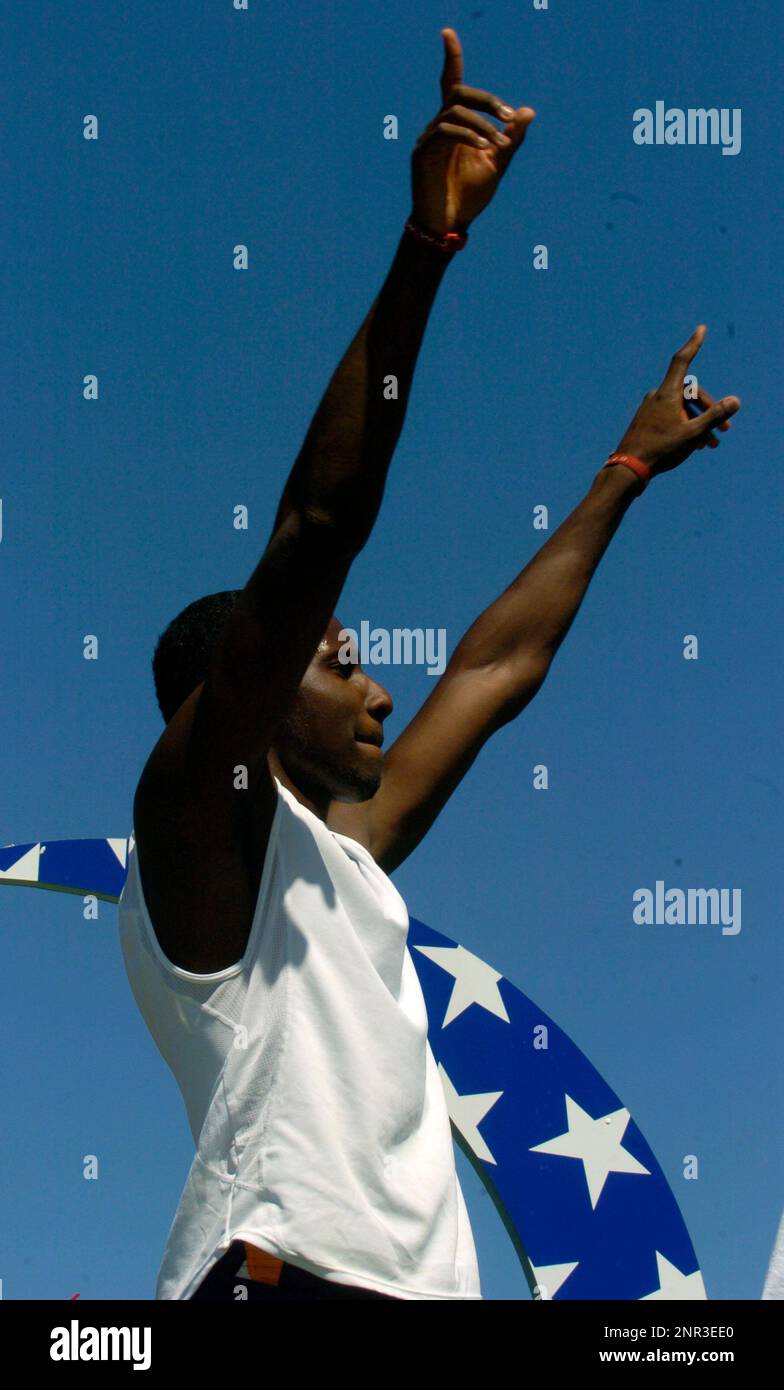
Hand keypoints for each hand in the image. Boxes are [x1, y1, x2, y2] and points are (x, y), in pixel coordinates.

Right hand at [410, 28, 534, 236]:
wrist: (449, 225)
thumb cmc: (469, 196)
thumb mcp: (497, 164)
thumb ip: (511, 138)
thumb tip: (528, 110)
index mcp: (457, 125)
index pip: (452, 83)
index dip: (451, 57)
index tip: (447, 33)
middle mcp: (439, 126)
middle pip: (458, 91)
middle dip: (486, 99)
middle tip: (507, 115)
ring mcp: (428, 139)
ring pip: (455, 111)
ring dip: (483, 124)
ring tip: (500, 144)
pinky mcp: (422, 154)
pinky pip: (445, 131)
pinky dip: (468, 136)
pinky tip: (484, 149)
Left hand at [615, 326, 740, 476]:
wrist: (628, 469)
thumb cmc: (660, 450)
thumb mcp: (693, 433)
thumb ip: (715, 416)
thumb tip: (735, 401)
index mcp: (667, 394)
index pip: (682, 361)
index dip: (693, 344)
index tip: (701, 329)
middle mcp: (657, 396)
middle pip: (690, 393)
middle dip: (710, 409)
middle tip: (725, 430)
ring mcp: (650, 408)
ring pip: (681, 408)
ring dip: (699, 422)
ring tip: (711, 445)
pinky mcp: (646, 421)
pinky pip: (670, 416)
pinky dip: (685, 425)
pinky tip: (694, 445)